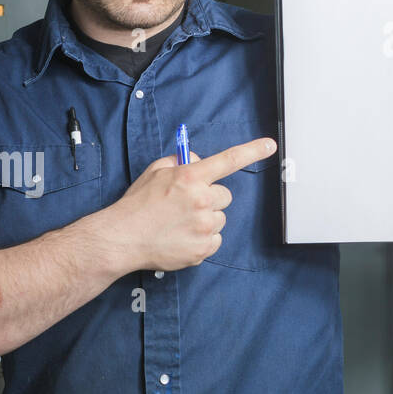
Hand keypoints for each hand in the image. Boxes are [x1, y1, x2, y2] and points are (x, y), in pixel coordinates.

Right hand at [101, 137, 276, 271]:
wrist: (122, 238)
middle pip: (225, 196)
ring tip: (180, 225)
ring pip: (220, 218)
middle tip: (186, 206)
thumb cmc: (136, 205)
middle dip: (210, 198)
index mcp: (189, 177)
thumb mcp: (154, 172)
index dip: (252, 151)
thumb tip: (199, 162)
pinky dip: (203, 239)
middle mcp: (201, 199)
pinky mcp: (204, 248)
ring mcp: (204, 226)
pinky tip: (182, 238)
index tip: (270, 145)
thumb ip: (180, 163)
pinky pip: (215, 239)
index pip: (228, 160)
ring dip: (206, 219)